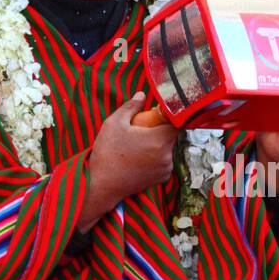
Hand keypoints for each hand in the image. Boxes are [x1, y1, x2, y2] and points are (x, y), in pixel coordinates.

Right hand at [79, 93, 177, 231]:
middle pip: (171, 135)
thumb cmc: (107, 152)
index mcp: (160, 140)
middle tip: (141, 129)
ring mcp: (166, 169)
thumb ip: (131, 106)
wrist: (102, 185)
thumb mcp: (115, 122)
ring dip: (157, 144)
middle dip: (159, 130)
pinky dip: (155, 157)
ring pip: (167, 149)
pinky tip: (138, 158)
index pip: (176, 121)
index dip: (168, 115)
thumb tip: (142, 94)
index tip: (156, 113)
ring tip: (136, 145)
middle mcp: (168, 155)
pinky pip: (163, 161)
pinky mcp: (161, 179)